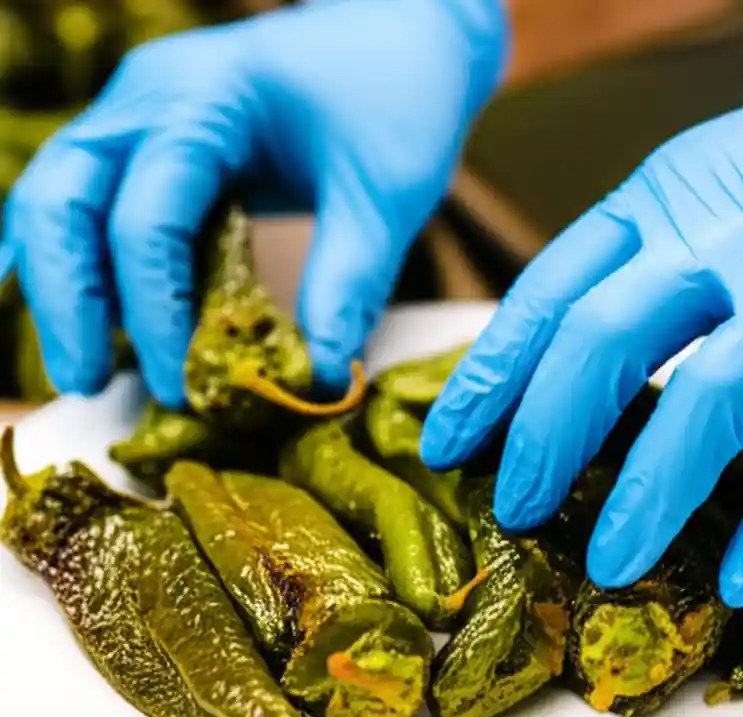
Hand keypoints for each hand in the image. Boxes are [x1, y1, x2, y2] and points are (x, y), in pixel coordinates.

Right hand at [2, 0, 506, 404]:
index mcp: (205, 99)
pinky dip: (88, 259)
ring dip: (63, 283)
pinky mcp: (155, 136)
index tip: (180, 384)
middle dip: (66, 297)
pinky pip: (94, 198)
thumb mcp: (387, 195)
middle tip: (83, 383)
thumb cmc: (402, 96)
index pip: (146, 216)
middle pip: (62, 199)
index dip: (154, 310)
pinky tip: (95, 320)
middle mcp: (151, 98)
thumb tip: (314, 378)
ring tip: (86, 369)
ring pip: (59, 197)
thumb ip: (349, 283)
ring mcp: (142, 111)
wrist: (411, 34)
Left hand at [421, 0, 742, 605]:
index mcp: (679, 193)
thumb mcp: (735, 171)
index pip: (552, 287)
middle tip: (514, 508)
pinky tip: (741, 576)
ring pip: (704, 404)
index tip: (449, 438)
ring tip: (609, 562)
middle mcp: (732, 239)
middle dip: (543, 438)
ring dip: (646, 496)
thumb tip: (591, 332)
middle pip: (601, 344)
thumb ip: (664, 244)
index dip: (491, 372)